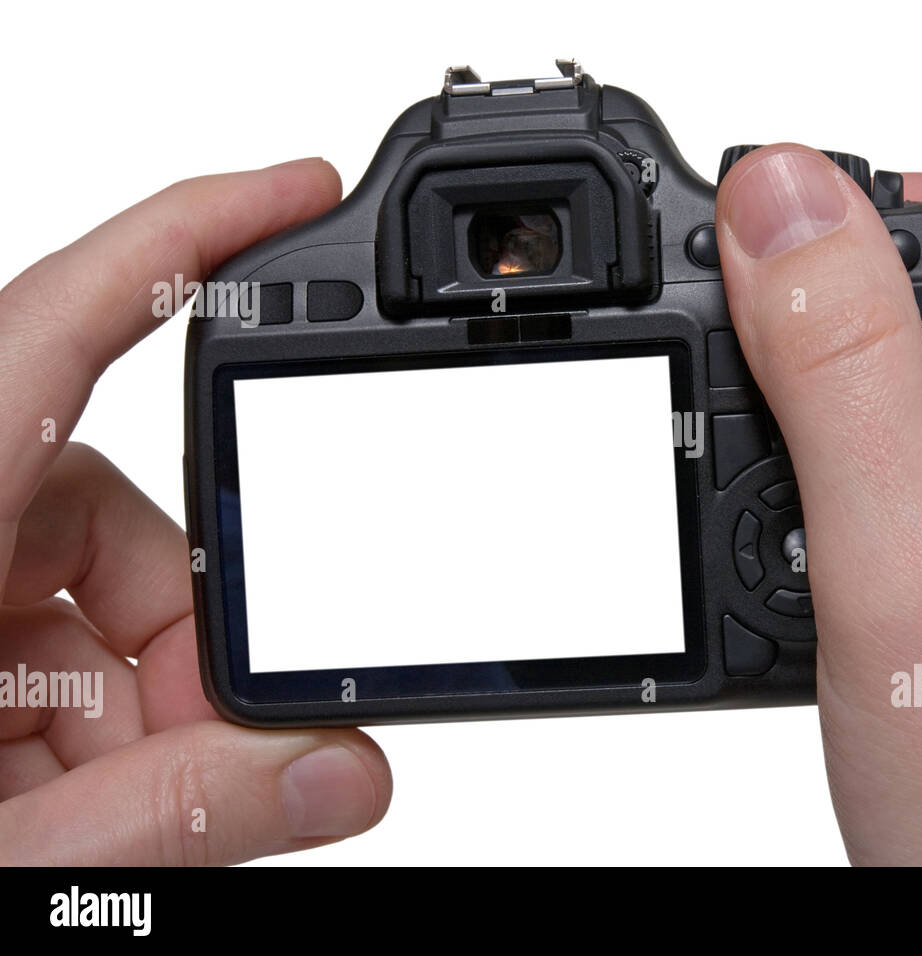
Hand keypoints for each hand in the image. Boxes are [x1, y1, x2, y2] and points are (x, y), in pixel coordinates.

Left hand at [0, 160, 392, 864]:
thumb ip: (166, 816)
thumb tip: (333, 775)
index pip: (52, 321)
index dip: (183, 234)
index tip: (292, 188)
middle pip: (105, 506)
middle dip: (186, 638)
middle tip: (220, 757)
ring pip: (85, 588)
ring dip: (136, 705)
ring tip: (112, 820)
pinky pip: (43, 638)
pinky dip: (87, 723)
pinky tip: (63, 811)